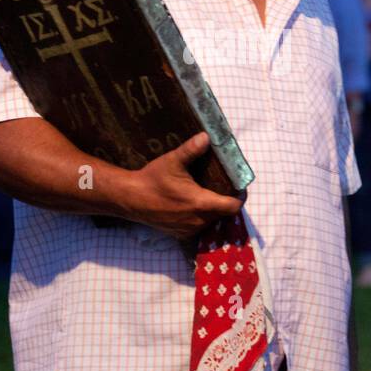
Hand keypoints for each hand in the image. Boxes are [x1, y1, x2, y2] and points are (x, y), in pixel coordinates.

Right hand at [122, 132, 242, 241]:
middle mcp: (198, 220)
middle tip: (223, 187)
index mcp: (200, 203)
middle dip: (226, 202)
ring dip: (213, 211)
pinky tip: (194, 207)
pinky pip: (199, 227)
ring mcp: (189, 229)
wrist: (131, 199)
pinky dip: (201, 218)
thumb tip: (206, 136)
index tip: (239, 187)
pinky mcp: (180, 234)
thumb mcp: (173, 161)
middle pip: (223, 214)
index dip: (239, 197)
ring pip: (211, 221)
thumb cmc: (153, 179)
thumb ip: (191, 149)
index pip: (232, 206)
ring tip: (209, 195)